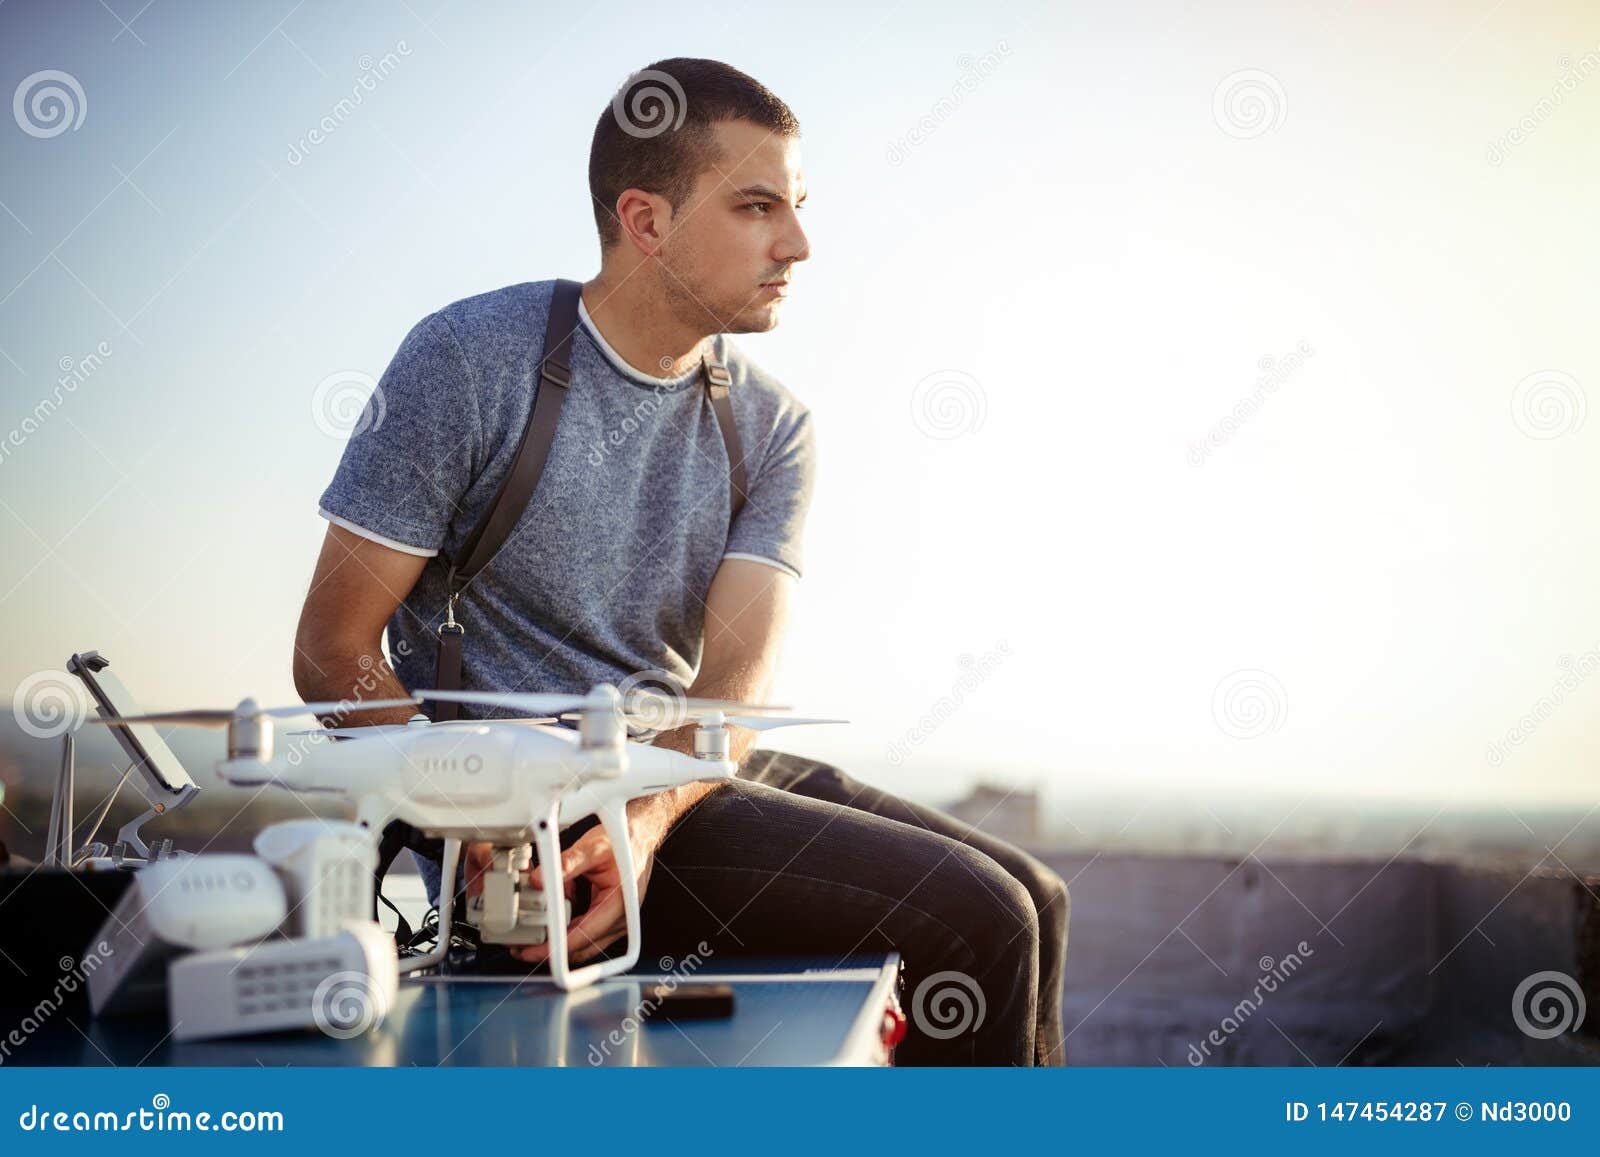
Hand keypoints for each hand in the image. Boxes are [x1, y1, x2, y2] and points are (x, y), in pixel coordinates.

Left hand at [510, 803, 665, 965]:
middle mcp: (621, 919)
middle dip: (550, 945)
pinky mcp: (608, 920)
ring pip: (580, 940)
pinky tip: (562, 900)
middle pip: (580, 946)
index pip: (583, 936)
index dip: (556, 947)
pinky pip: (583, 929)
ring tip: (538, 916)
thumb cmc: (623, 842)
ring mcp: (616, 922)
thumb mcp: (592, 848)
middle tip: (522, 942)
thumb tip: (539, 879)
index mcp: (620, 904)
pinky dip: (567, 919)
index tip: (534, 951)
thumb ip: (565, 864)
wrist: (639, 838)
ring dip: (558, 930)